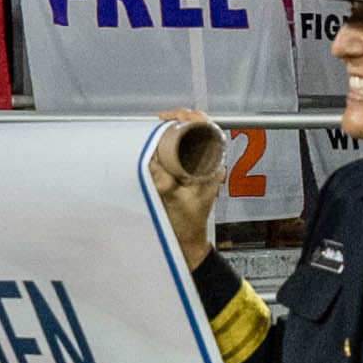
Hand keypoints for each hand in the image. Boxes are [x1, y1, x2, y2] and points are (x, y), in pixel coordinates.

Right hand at [145, 105, 224, 261]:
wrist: (187, 244)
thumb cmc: (184, 226)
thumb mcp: (170, 200)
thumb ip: (162, 180)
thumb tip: (150, 158)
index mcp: (212, 167)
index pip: (207, 129)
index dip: (187, 117)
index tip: (167, 118)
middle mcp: (211, 166)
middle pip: (200, 130)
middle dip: (179, 121)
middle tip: (159, 121)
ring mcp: (203, 171)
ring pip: (193, 140)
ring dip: (175, 132)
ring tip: (158, 130)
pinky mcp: (194, 176)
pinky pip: (186, 152)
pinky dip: (173, 145)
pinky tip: (160, 145)